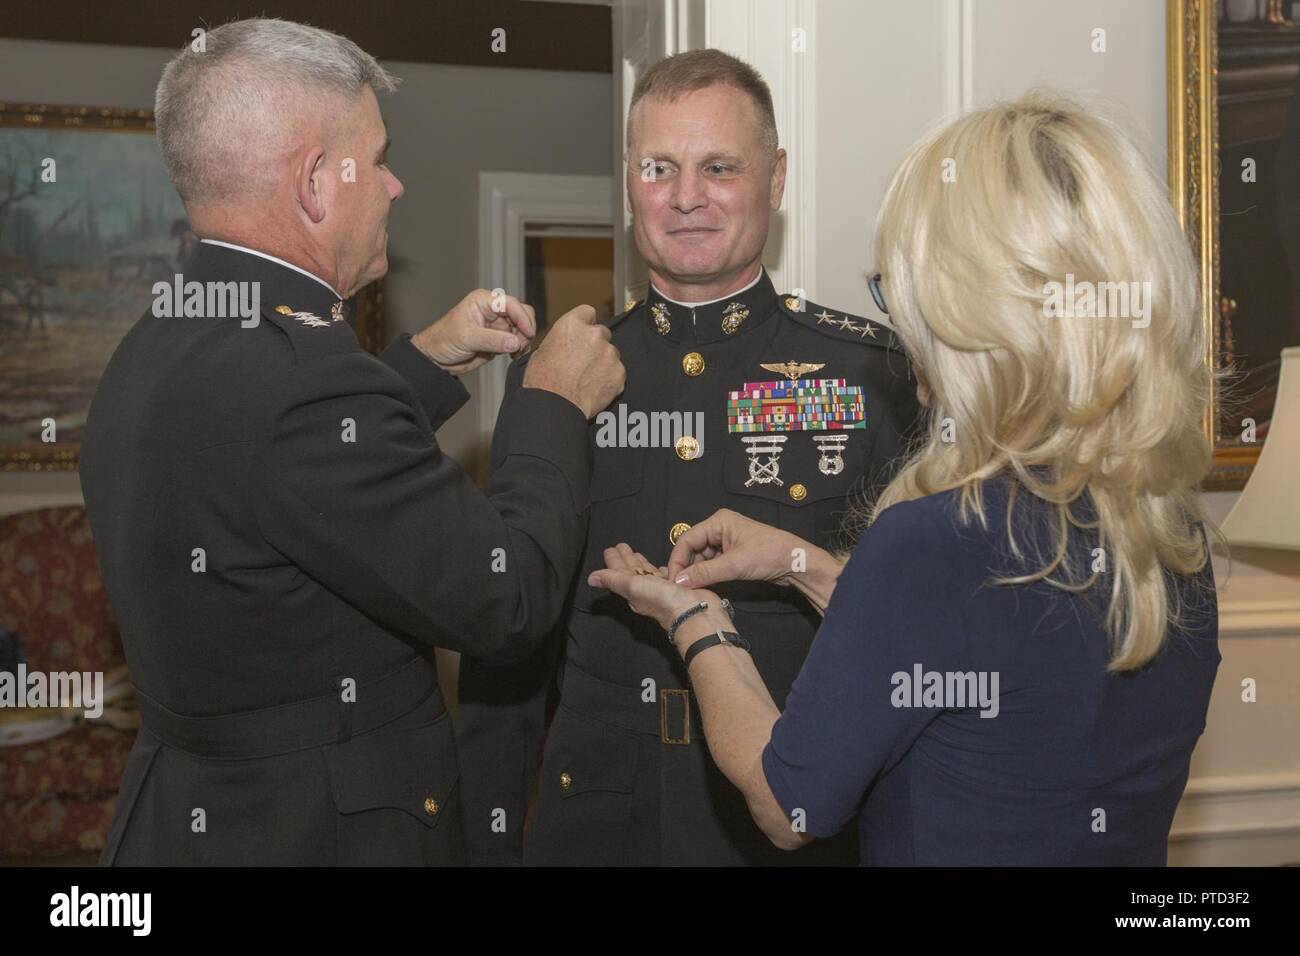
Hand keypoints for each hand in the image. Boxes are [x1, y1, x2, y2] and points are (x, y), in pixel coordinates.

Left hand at [412, 289, 535, 374]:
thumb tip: (515, 342)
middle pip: (521, 313)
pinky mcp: (499, 339)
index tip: (528, 332)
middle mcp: (493, 311)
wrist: (436, 358)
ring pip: (522, 328)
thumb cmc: (443, 340)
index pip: (511, 303)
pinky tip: (513, 355)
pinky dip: (519, 348)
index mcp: (483, 301)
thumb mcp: (467, 338)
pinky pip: (517, 341)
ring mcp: (497, 325)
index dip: (522, 317)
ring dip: (523, 340)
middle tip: (520, 345)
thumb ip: (493, 340)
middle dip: (525, 329)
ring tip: (515, 353)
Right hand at [523, 305, 624, 418]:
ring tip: (586, 378)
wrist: (555, 405)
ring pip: (611, 353)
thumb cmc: (544, 381)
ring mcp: (609, 353)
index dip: (585, 323)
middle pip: (602, 333)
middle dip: (595, 344)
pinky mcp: (619, 373)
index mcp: (573, 325)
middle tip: (583, 360)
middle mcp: (594, 335)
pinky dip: (609, 378)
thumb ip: (561, 340)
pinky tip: (594, 387)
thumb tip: (565, 343)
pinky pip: (617, 372)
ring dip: (603, 362)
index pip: (588, 312)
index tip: (583, 332)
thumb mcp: (542, 351)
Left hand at [587, 543, 724, 632]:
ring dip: (642, 563)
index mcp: (633, 591)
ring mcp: (662, 590)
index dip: (614, 561)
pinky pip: (666, 576)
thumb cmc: (663, 601)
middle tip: (622, 546)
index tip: (611, 549)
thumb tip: (591, 578)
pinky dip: (662, 570)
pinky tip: (661, 566)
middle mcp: (646, 591)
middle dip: (627, 559)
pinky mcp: (677, 587)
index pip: (620, 572)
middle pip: (633, 571)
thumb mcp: (633, 587)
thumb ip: (613, 580)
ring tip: (638, 554)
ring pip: (648, 573)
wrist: (694, 613)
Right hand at [666, 508, 806, 589]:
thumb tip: (679, 582)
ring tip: (693, 589)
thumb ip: (704, 573)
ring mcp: (726, 541)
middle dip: (687, 568)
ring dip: (697, 573)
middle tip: (682, 588)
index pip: (687, 540)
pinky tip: (705, 585)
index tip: (673, 580)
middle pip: (692, 549)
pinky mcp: (732, 554)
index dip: (678, 560)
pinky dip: (707, 575)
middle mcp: (720, 528)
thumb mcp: (734, 565)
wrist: (795, 563)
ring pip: (701, 559)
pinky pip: (712, 564)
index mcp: (719, 522)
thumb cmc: (770, 554)